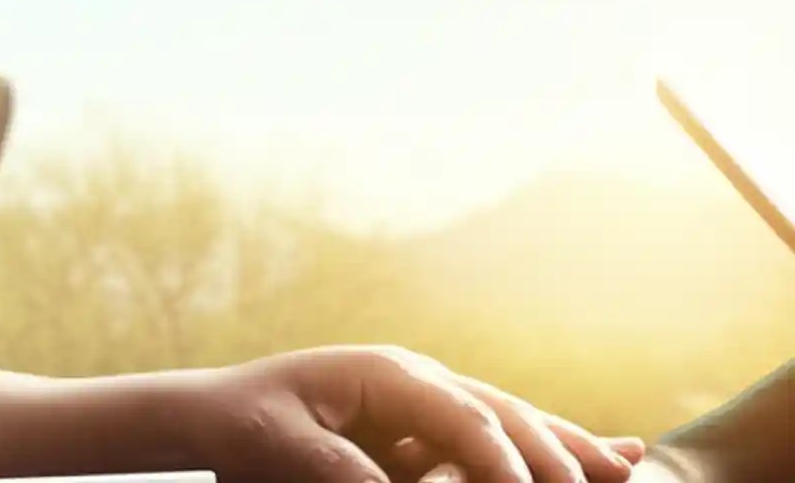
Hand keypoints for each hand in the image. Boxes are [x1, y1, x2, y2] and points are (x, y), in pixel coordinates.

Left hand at [187, 345, 644, 482]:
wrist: (216, 414)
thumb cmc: (245, 424)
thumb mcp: (285, 448)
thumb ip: (344, 470)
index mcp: (387, 374)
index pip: (466, 415)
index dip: (505, 457)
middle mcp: (417, 380)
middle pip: (504, 413)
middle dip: (558, 450)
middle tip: (619, 480)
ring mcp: (424, 401)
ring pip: (509, 422)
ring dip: (565, 446)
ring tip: (630, 463)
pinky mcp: (422, 428)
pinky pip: (489, 439)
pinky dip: (539, 450)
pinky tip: (591, 456)